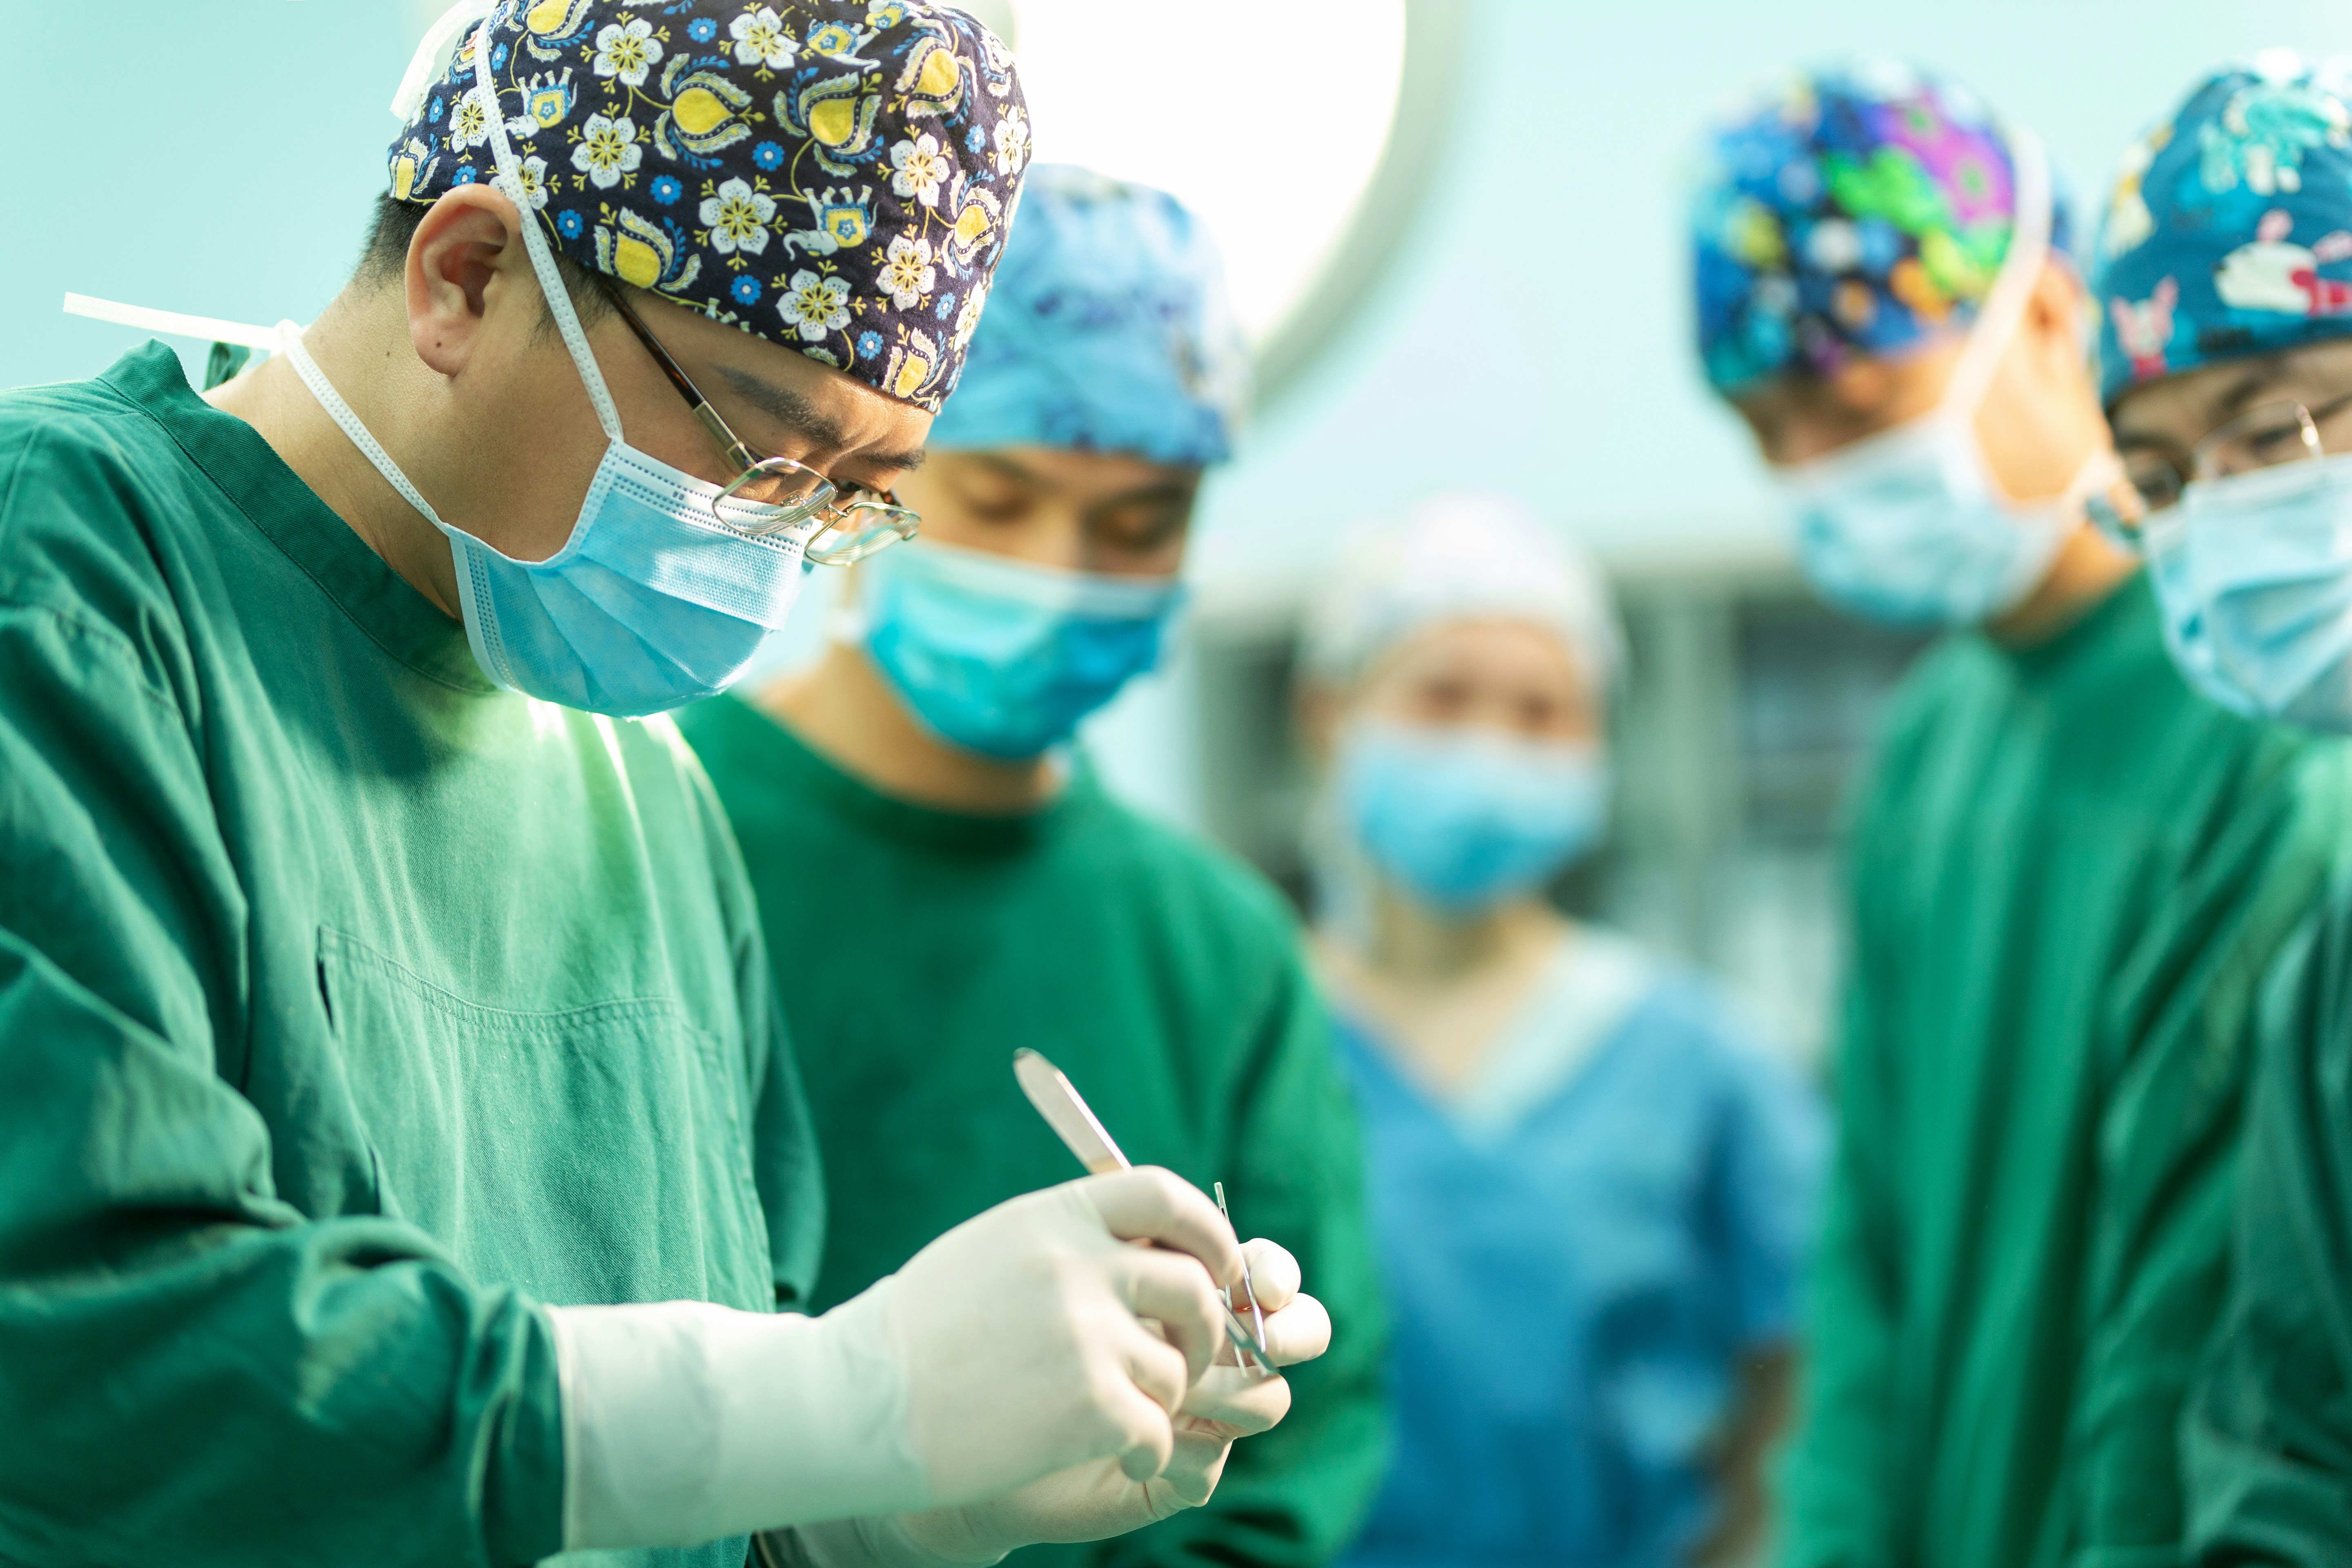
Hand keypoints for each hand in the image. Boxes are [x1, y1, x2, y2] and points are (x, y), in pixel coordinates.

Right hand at [882, 1168, 1241, 1511]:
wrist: (858, 1402)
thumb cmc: (923, 1331)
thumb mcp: (996, 1249)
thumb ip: (1071, 1238)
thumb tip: (1149, 1242)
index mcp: (1056, 1216)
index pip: (1167, 1196)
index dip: (1209, 1234)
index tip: (1216, 1270)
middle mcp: (1078, 1265)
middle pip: (1193, 1287)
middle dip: (1205, 1331)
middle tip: (1185, 1363)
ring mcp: (1085, 1334)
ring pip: (1175, 1371)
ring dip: (1159, 1401)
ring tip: (1117, 1418)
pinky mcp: (1088, 1405)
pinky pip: (1156, 1432)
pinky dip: (1145, 1453)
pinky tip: (1116, 1459)